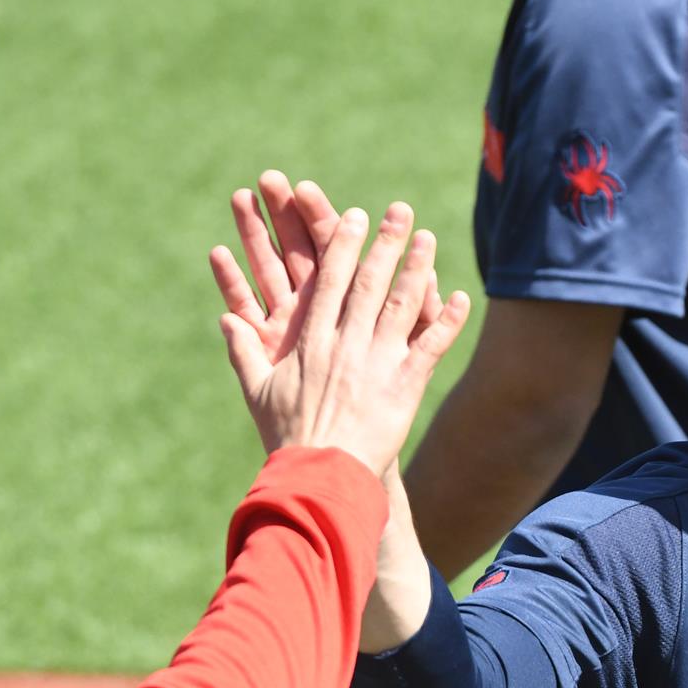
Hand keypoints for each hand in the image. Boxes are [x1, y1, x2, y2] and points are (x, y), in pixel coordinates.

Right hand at [215, 199, 469, 475]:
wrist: (320, 476)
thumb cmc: (287, 436)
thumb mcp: (258, 391)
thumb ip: (243, 351)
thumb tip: (225, 319)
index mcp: (310, 341)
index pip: (328, 282)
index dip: (342, 245)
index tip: (353, 216)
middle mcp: (345, 344)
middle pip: (368, 283)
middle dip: (384, 243)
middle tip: (400, 211)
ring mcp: (377, 363)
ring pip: (400, 306)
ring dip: (417, 269)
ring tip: (430, 238)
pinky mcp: (405, 386)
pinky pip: (431, 346)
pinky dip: (447, 320)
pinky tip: (462, 296)